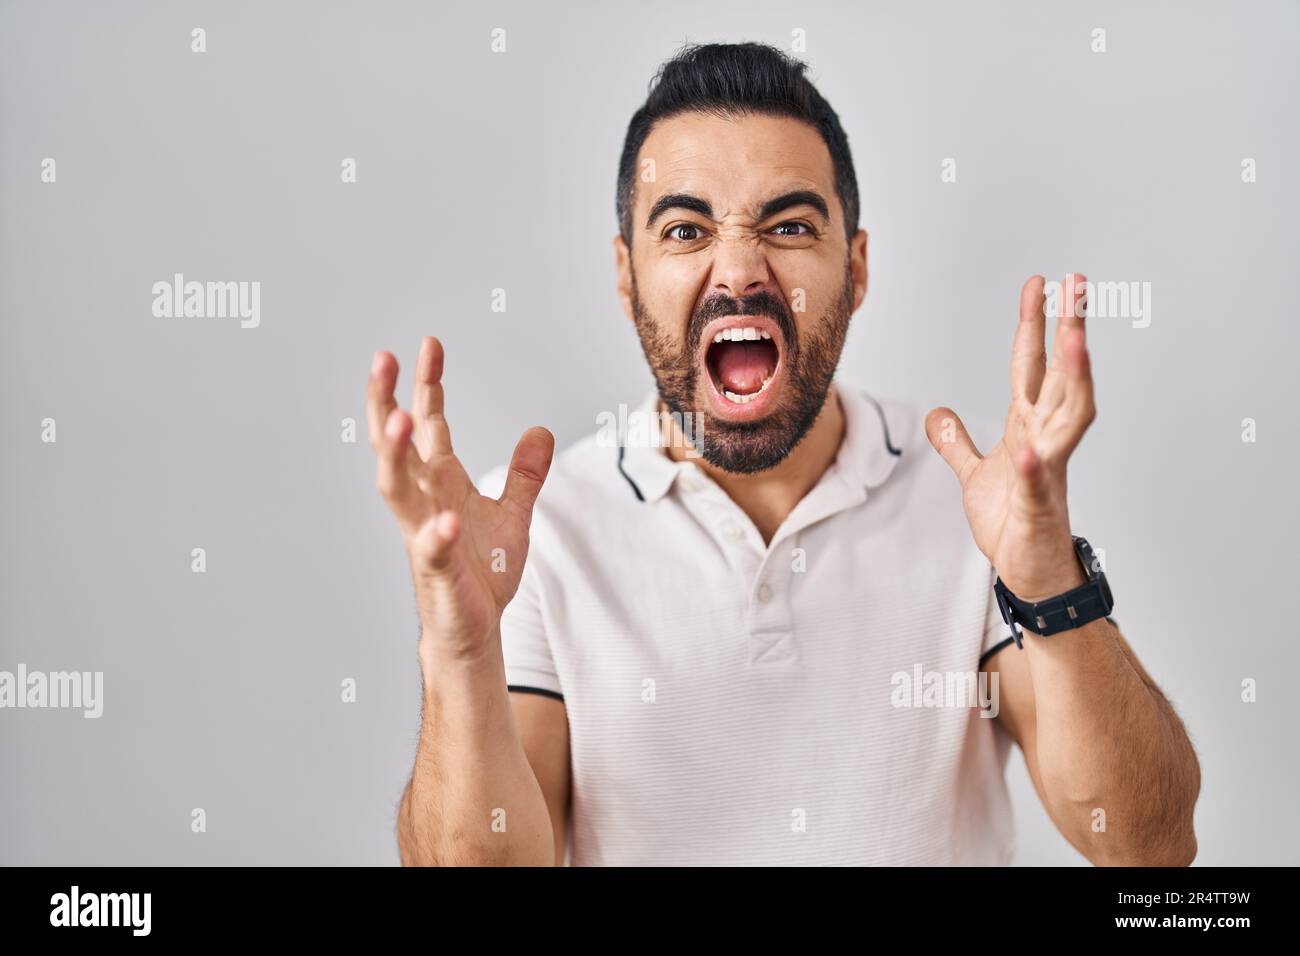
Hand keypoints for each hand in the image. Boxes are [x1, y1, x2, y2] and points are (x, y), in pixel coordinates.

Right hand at [367, 336, 554, 660]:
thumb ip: (524, 473)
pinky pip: (431, 549)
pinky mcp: (437, 573)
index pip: (428, 423)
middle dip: (385, 401)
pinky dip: (437, 534)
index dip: (426, 384)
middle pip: (394, 444)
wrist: (473, 629)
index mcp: (439, 482)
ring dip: (395, 454)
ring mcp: (424, 535)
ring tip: (399, 419)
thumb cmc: (483, 571)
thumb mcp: (512, 513)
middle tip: (383, 359)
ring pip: (396, 489)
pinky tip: (446, 520)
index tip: (429, 344)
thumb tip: (541, 429)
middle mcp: (423, 502)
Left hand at [925, 274, 1095, 601]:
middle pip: (1060, 376)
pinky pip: (1036, 483)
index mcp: (1027, 427)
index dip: (1033, 324)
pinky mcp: (1038, 508)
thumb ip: (956, 443)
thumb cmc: (1012, 522)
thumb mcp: (974, 474)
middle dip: (1069, 330)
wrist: (1029, 572)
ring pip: (1067, 417)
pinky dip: (1033, 468)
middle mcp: (1045, 440)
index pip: (1031, 365)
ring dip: (1073, 379)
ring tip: (1075, 340)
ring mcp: (1047, 472)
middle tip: (1077, 283)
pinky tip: (1028, 452)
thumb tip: (938, 412)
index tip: (1040, 283)